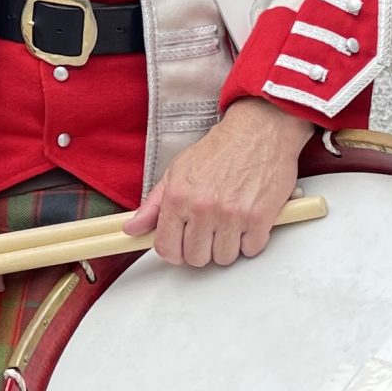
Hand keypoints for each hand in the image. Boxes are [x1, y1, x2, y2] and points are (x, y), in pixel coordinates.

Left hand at [126, 99, 308, 269]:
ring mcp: (231, 215)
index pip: (166, 247)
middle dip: (202, 248)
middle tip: (209, 229)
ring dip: (227, 246)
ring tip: (229, 222)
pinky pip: (250, 250)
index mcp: (178, 197)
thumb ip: (153, 204)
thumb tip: (132, 228)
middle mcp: (203, 208)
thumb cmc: (220, 150)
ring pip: (223, 258)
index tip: (180, 246)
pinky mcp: (259, 219)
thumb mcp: (177, 171)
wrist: (258, 131)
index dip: (173, 251)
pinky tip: (247, 220)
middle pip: (196, 258)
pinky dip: (250, 241)